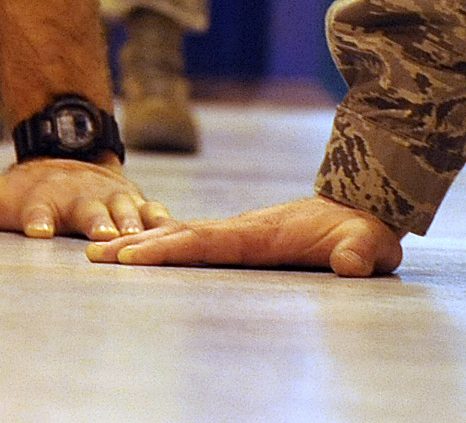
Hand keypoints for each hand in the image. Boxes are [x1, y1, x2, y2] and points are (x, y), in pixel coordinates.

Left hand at [0, 157, 170, 240]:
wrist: (67, 160)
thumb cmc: (23, 193)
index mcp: (42, 201)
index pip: (37, 211)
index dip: (36, 220)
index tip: (37, 232)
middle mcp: (79, 199)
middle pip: (87, 210)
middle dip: (94, 221)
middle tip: (100, 235)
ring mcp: (110, 199)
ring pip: (125, 210)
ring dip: (132, 222)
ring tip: (139, 237)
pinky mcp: (135, 204)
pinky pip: (153, 212)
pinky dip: (163, 219)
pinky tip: (174, 229)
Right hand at [83, 194, 403, 276]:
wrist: (363, 202)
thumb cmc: (364, 229)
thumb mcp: (370, 242)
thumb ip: (360, 252)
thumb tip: (349, 265)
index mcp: (263, 233)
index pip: (208, 241)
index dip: (169, 250)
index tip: (131, 257)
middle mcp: (243, 227)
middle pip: (181, 236)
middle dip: (139, 247)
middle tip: (95, 257)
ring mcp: (240, 229)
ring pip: (182, 235)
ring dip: (143, 245)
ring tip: (103, 254)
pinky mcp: (241, 236)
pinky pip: (194, 238)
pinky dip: (163, 243)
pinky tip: (142, 250)